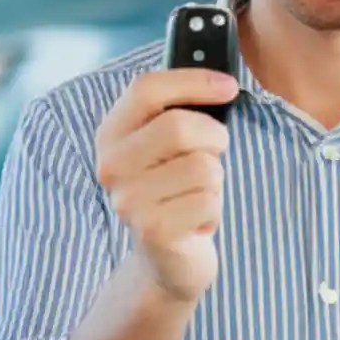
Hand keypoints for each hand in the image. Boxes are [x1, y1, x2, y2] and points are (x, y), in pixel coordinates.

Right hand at [94, 68, 238, 302]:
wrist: (166, 259)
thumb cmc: (176, 190)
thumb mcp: (169, 146)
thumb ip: (180, 109)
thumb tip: (221, 81)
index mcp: (111, 134)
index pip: (146, 88)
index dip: (192, 80)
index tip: (228, 86)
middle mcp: (110, 165)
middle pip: (179, 126)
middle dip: (214, 138)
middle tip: (213, 155)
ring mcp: (128, 200)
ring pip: (203, 166)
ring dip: (215, 180)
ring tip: (197, 195)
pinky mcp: (152, 230)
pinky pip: (209, 200)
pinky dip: (214, 210)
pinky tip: (195, 220)